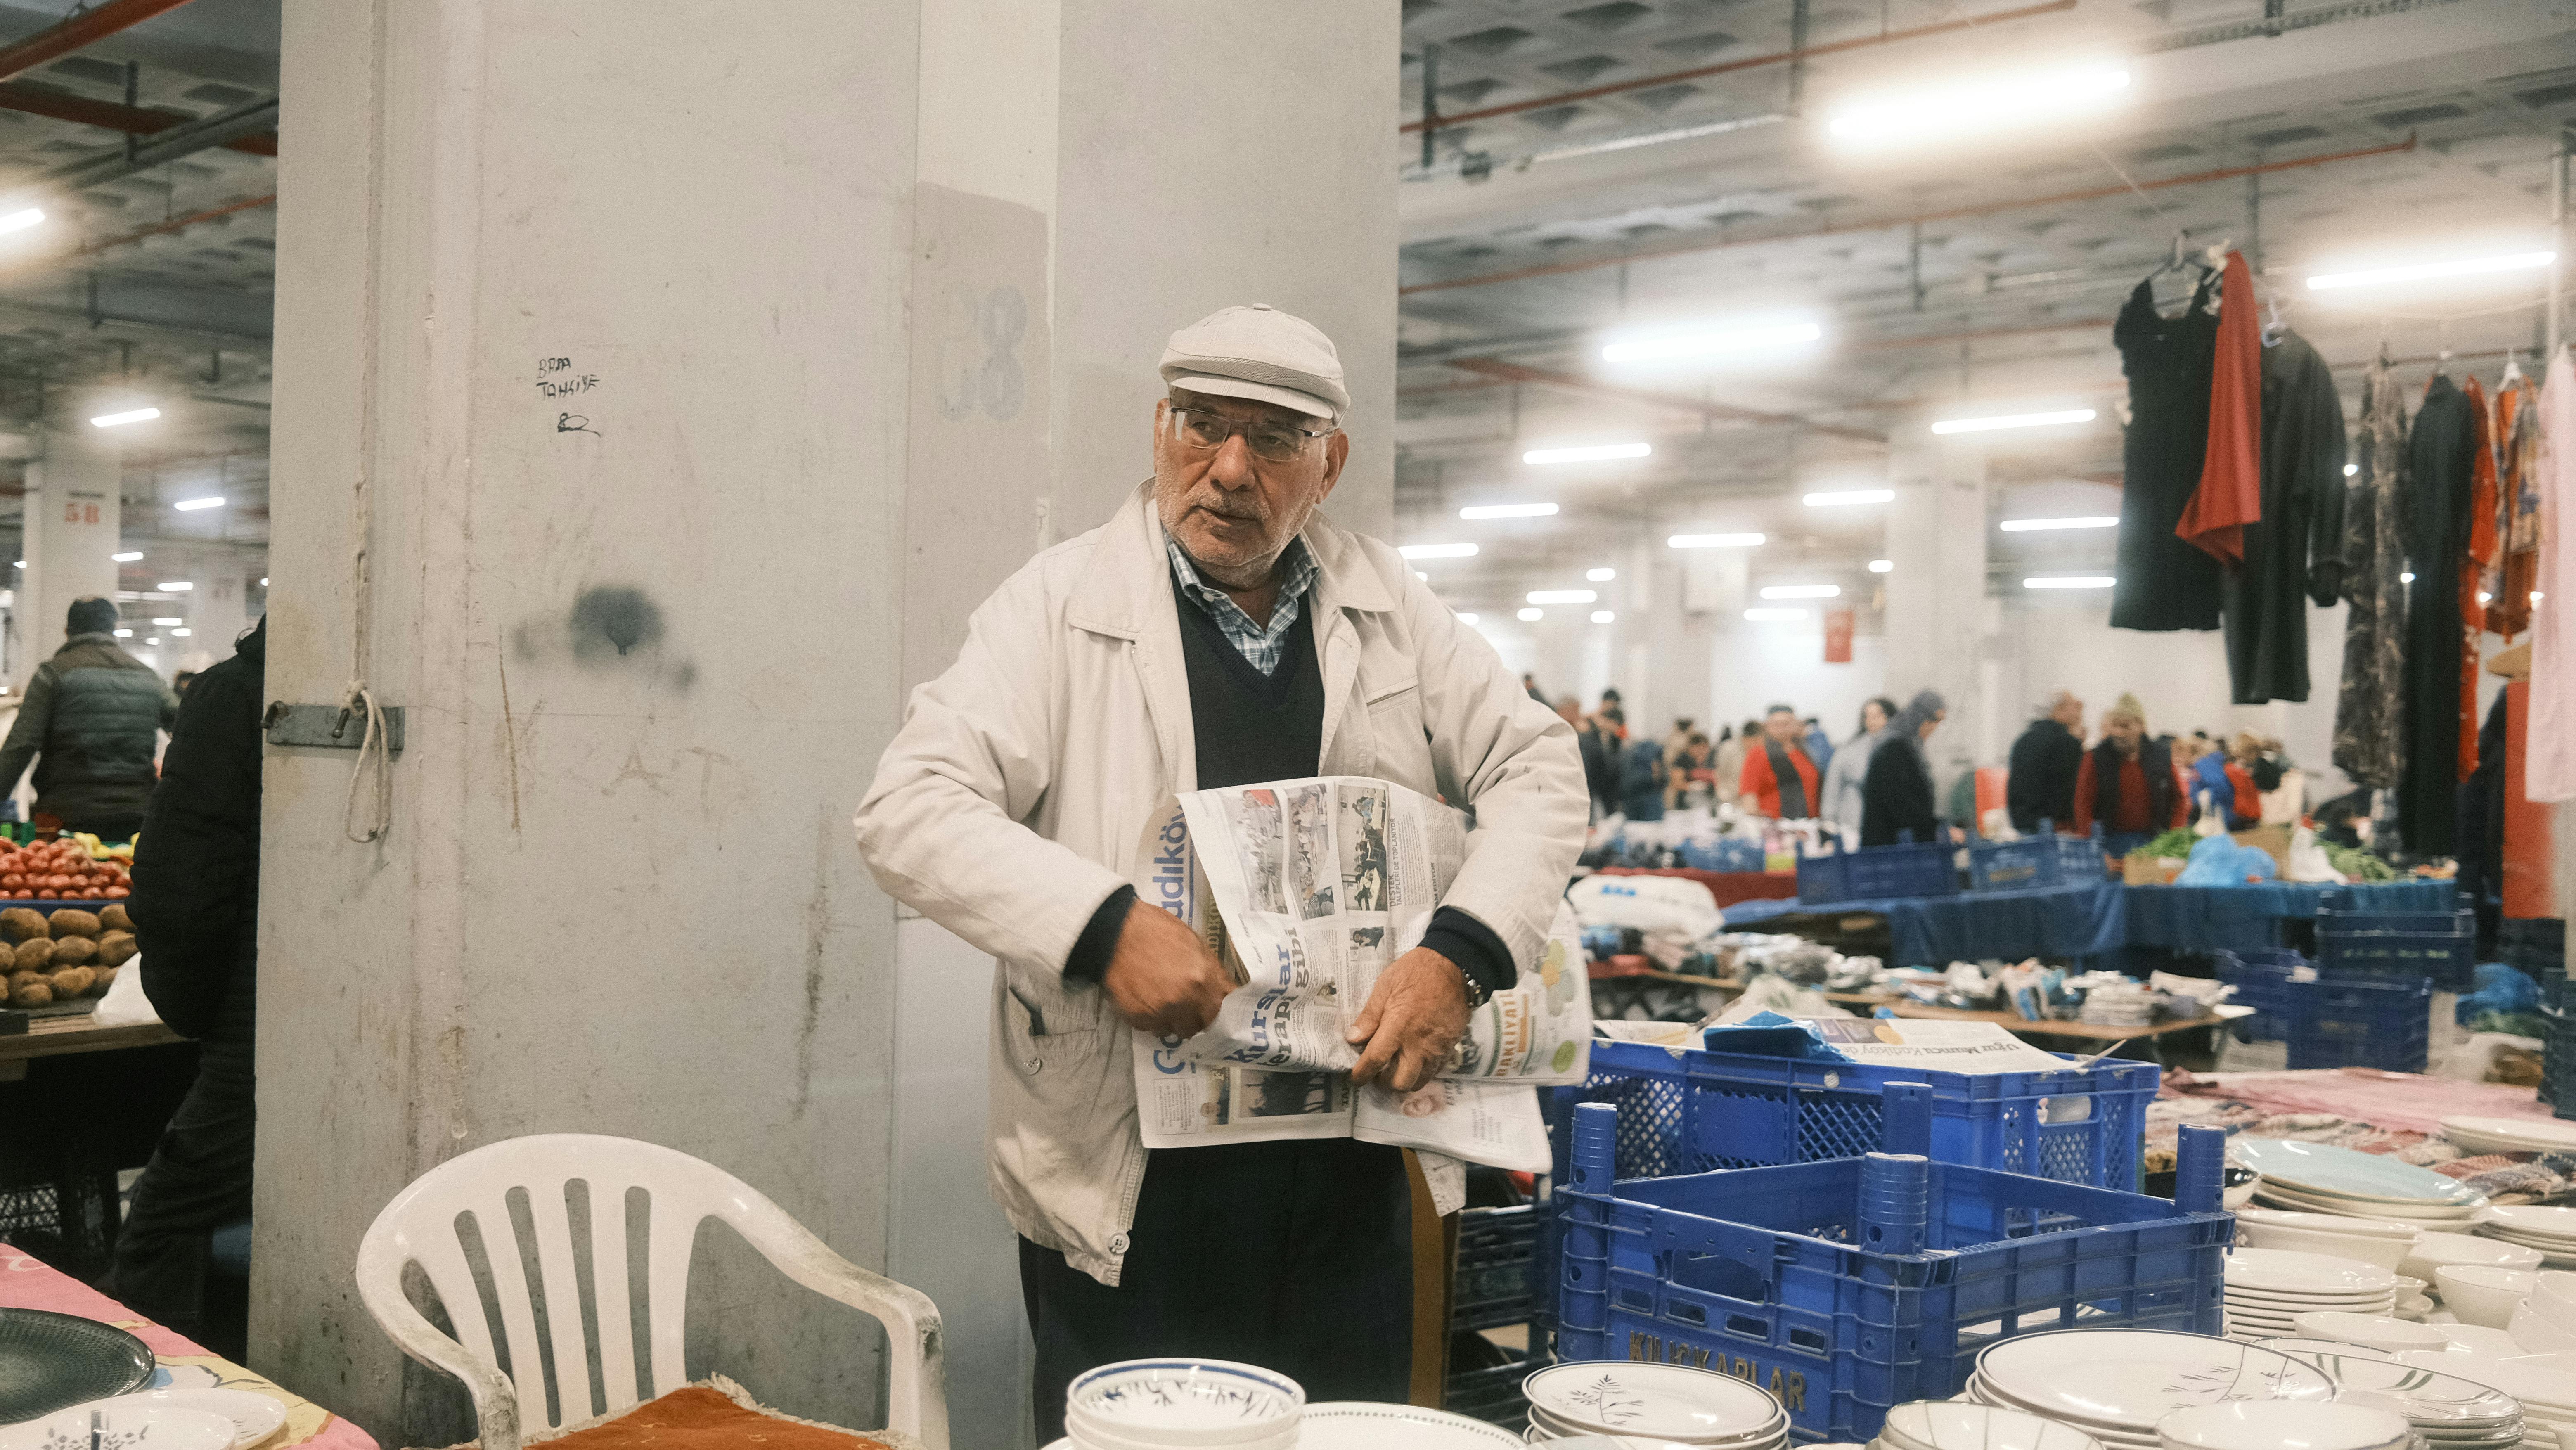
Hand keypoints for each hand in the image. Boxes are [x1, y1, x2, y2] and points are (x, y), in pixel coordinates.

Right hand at [1099, 901, 1232, 1037]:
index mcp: (1203, 978)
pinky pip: (1150, 1028)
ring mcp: (1160, 1012)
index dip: (1216, 1010)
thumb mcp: (1193, 942)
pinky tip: (1144, 1001)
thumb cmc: (1155, 929)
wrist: (1113, 931)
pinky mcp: (1137, 1018)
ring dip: (1171, 1021)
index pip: (1221, 1011)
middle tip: (1186, 1006)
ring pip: (1173, 1031)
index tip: (1212, 1008)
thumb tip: (1224, 991)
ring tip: (1161, 1002)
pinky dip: (1150, 1019)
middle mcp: (1185, 1001)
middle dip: (1194, 1018)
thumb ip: (1210, 970)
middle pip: (1198, 1026)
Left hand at [1345, 946, 1470, 1091]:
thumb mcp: (1385, 986)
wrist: (1454, 965)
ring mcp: (1437, 1048)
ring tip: (1395, 1069)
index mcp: (1398, 1027)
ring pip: (1419, 1081)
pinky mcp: (1451, 1047)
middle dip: (1384, 1083)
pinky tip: (1415, 1060)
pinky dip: (1422, 1071)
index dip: (1361, 1074)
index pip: (1375, 1061)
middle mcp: (1419, 1044)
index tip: (1355, 1079)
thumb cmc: (1415, 972)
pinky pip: (1436, 1071)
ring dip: (1404, 1080)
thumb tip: (1352, 1038)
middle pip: (1399, 1082)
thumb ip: (1369, 1015)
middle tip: (1377, 1072)